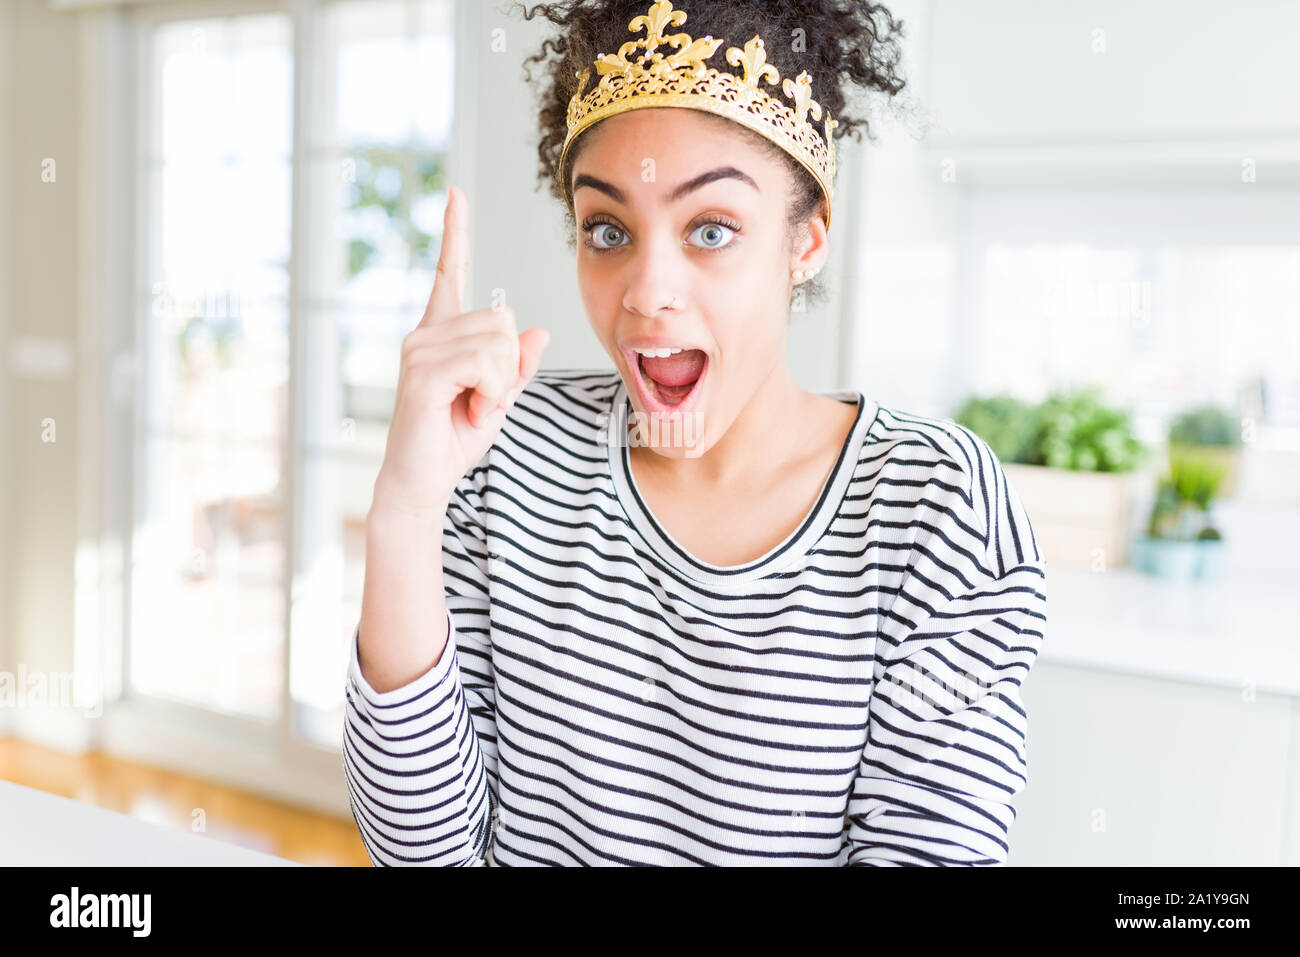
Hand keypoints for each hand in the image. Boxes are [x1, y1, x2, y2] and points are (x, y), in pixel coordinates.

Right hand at [372, 185, 549, 518]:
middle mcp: (426, 331)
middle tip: (481, 400)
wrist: (423, 481)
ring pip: (499, 342)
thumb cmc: (455, 437)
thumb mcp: (500, 396)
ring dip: (500, 385)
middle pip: (503, 320)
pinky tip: (467, 412)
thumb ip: (517, 364)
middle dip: (509, 367)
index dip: (454, 232)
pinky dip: (491, 395)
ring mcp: (419, 348)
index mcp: (442, 332)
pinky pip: (486, 365)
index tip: (455, 192)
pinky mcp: (423, 371)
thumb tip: (537, 329)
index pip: (449, 272)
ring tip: (471, 408)